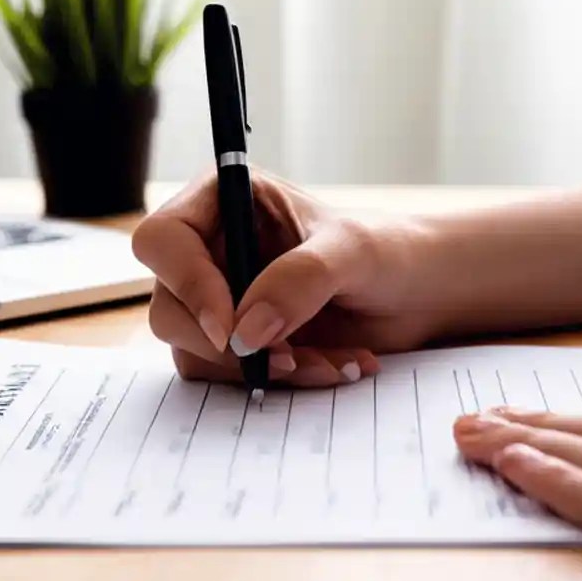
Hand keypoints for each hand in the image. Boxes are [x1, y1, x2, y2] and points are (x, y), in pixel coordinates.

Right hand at [132, 169, 431, 385]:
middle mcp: (210, 250)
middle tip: (286, 357)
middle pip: (168, 307)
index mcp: (223, 200)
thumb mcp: (352, 252)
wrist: (417, 296)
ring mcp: (220, 300)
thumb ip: (301, 280)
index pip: (163, 240)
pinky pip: (230, 377)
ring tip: (327, 361)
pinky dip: (278, 381)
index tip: (228, 325)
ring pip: (195, 351)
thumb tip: (245, 331)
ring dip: (260, 368)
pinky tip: (328, 366)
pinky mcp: (239, 343)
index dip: (186, 284)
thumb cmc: (387, 250)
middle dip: (226, 343)